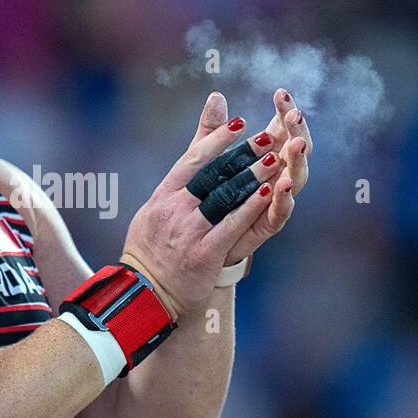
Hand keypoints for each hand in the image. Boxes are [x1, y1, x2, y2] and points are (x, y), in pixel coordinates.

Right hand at [120, 92, 286, 318]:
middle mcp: (174, 210)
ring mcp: (188, 231)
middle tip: (266, 136)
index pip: (192, 160)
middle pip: (212, 174)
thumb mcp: (156, 208)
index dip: (217, 139)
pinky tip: (269, 193)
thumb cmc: (151, 248)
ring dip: (251, 175)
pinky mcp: (203, 254)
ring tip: (274, 158)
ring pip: (224, 196)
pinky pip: (230, 226)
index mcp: (163, 196)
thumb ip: (178, 178)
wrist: (143, 294)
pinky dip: (250, 207)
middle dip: (242, 153)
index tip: (239, 122)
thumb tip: (186, 155)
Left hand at [219, 87, 310, 266]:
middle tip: (294, 115)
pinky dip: (283, 198)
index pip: (282, 130)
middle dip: (297, 131)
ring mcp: (273, 201)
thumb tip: (216, 96)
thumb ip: (213, 130)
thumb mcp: (205, 160)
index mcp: (265, 158)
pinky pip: (280, 212)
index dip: (284, 112)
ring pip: (295, 179)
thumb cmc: (207, 199)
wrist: (197, 244)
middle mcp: (275, 177)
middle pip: (296, 150)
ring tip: (295, 144)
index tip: (280, 93)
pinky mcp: (266, 226)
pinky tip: (282, 184)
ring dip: (297, 161)